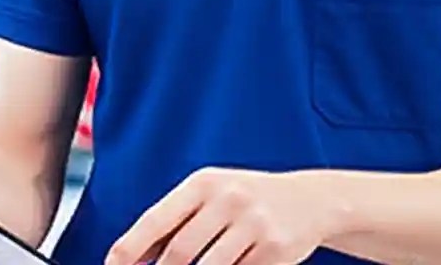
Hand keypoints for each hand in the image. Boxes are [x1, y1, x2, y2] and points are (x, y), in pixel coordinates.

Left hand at [105, 168, 345, 264]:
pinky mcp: (275, 250)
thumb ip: (176, 221)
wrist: (310, 200)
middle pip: (180, 252)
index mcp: (202, 184)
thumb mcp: (211, 197)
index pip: (156, 219)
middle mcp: (227, 199)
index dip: (129, 248)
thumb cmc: (247, 200)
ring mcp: (253, 224)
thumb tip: (135, 255)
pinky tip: (233, 264)